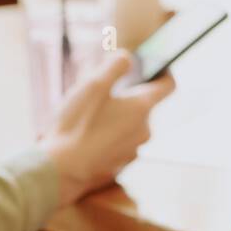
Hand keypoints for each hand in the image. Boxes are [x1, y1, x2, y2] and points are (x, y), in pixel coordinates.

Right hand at [39, 50, 175, 205]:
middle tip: (99, 93)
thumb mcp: (93, 85)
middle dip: (125, 96)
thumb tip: (128, 58)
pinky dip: (108, 136)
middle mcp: (144, 131)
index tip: (153, 67)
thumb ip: (115, 65)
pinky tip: (86, 137)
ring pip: (129, 125)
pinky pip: (118, 143)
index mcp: (142, 108)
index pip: (168, 86)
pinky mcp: (120, 165)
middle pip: (142, 106)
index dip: (163, 72)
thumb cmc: (77, 125)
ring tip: (87, 117)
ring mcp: (133, 150)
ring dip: (115, 117)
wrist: (62, 171)